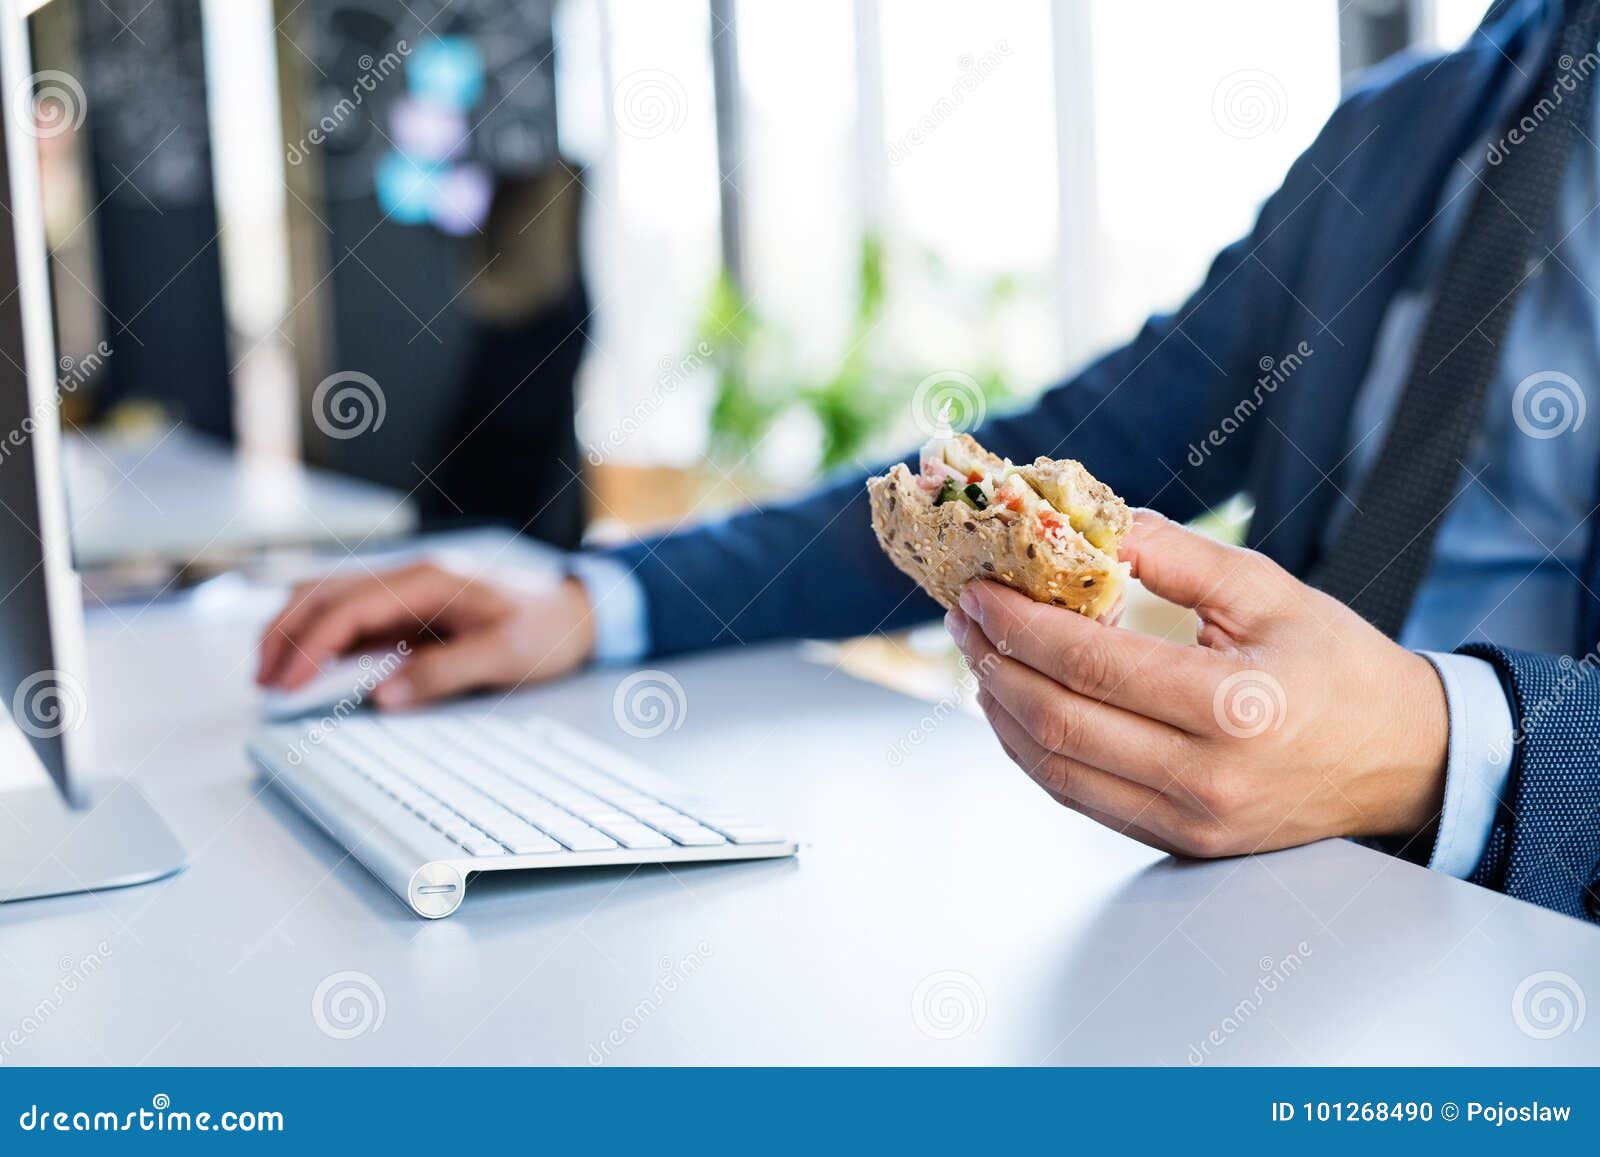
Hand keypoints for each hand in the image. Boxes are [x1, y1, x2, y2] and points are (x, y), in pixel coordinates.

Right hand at [255, 563, 596, 708]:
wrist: (575, 610)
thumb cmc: (546, 628)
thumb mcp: (505, 655)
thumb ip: (444, 673)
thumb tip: (383, 697)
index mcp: (429, 581)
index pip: (349, 608)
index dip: (311, 647)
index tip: (287, 686)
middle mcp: (409, 578)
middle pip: (323, 594)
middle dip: (284, 636)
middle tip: (262, 684)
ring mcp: (405, 591)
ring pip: (328, 600)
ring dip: (293, 633)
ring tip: (271, 677)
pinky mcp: (408, 609)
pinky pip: (350, 618)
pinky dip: (319, 638)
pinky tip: (306, 669)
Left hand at [946, 510, 1447, 857]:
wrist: (1403, 761)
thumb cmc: (1340, 667)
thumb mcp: (1268, 590)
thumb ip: (1174, 556)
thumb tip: (1089, 521)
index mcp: (1231, 707)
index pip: (1090, 664)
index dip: (1020, 625)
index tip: (981, 589)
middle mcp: (1204, 778)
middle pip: (1058, 723)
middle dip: (994, 663)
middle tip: (964, 617)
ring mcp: (1189, 822)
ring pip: (1055, 771)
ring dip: (1000, 712)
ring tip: (977, 656)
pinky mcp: (1178, 842)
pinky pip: (1080, 799)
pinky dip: (1034, 752)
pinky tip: (1015, 707)